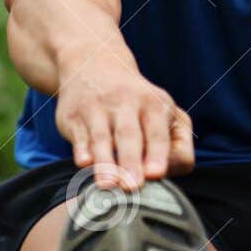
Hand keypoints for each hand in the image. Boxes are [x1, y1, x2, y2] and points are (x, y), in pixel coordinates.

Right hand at [55, 66, 193, 187]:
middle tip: (133, 186)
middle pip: (130, 135)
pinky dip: (81, 148)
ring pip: (102, 138)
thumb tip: (166, 175)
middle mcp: (125, 103)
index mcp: (154, 105)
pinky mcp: (73, 117)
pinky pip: (78, 135)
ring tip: (108, 185)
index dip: (158, 153)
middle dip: (132, 161)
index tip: (157, 174)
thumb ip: (177, 144)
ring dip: (105, 162)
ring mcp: (97, 109)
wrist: (94, 64)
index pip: (158, 133)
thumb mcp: (166, 112)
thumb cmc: (139, 104)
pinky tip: (84, 162)